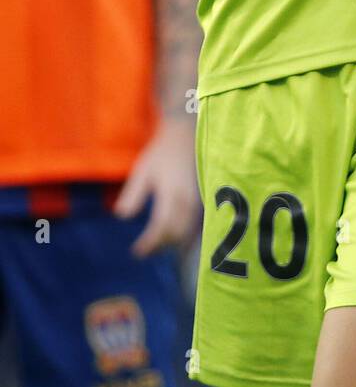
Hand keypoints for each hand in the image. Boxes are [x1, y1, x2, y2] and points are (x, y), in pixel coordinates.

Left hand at [114, 119, 199, 256]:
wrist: (186, 134)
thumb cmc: (161, 152)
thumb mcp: (142, 170)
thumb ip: (133, 194)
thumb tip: (122, 216)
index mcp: (171, 193)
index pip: (161, 226)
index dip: (150, 243)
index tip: (136, 252)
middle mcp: (187, 199)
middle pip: (177, 233)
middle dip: (161, 246)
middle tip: (144, 251)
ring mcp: (198, 200)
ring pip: (188, 230)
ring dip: (172, 242)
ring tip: (157, 246)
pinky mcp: (202, 199)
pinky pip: (195, 224)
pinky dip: (183, 234)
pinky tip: (173, 237)